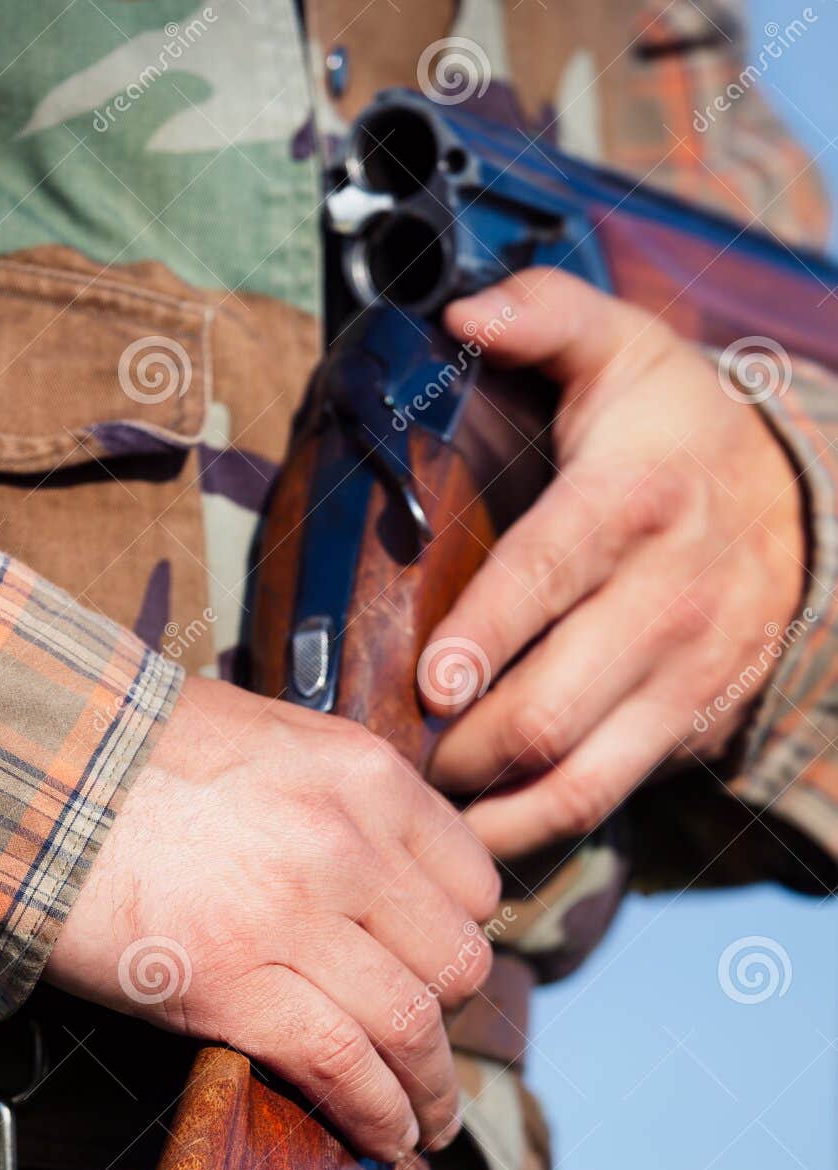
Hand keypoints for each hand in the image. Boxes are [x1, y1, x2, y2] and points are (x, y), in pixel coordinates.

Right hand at [48, 676, 498, 1160]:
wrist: (25, 773)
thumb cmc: (128, 753)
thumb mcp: (265, 739)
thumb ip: (334, 796)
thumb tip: (370, 863)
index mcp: (364, 775)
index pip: (474, 882)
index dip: (459, 940)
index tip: (439, 974)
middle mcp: (348, 844)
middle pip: (455, 963)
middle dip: (450, 1021)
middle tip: (429, 1052)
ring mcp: (294, 917)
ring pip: (411, 1026)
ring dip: (428, 1092)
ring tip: (423, 1124)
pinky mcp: (234, 985)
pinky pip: (341, 1066)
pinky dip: (375, 1114)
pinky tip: (382, 1137)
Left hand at [426, 268, 805, 857]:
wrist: (799, 507)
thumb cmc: (676, 431)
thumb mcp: (626, 350)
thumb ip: (547, 317)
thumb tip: (464, 313)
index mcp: (635, 499)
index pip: (550, 574)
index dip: (488, 634)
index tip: (431, 679)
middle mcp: (667, 599)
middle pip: (554, 705)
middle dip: (466, 745)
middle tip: (398, 752)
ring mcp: (683, 676)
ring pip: (580, 774)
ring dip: (492, 804)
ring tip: (426, 804)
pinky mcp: (688, 727)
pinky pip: (605, 798)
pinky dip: (535, 826)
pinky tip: (475, 830)